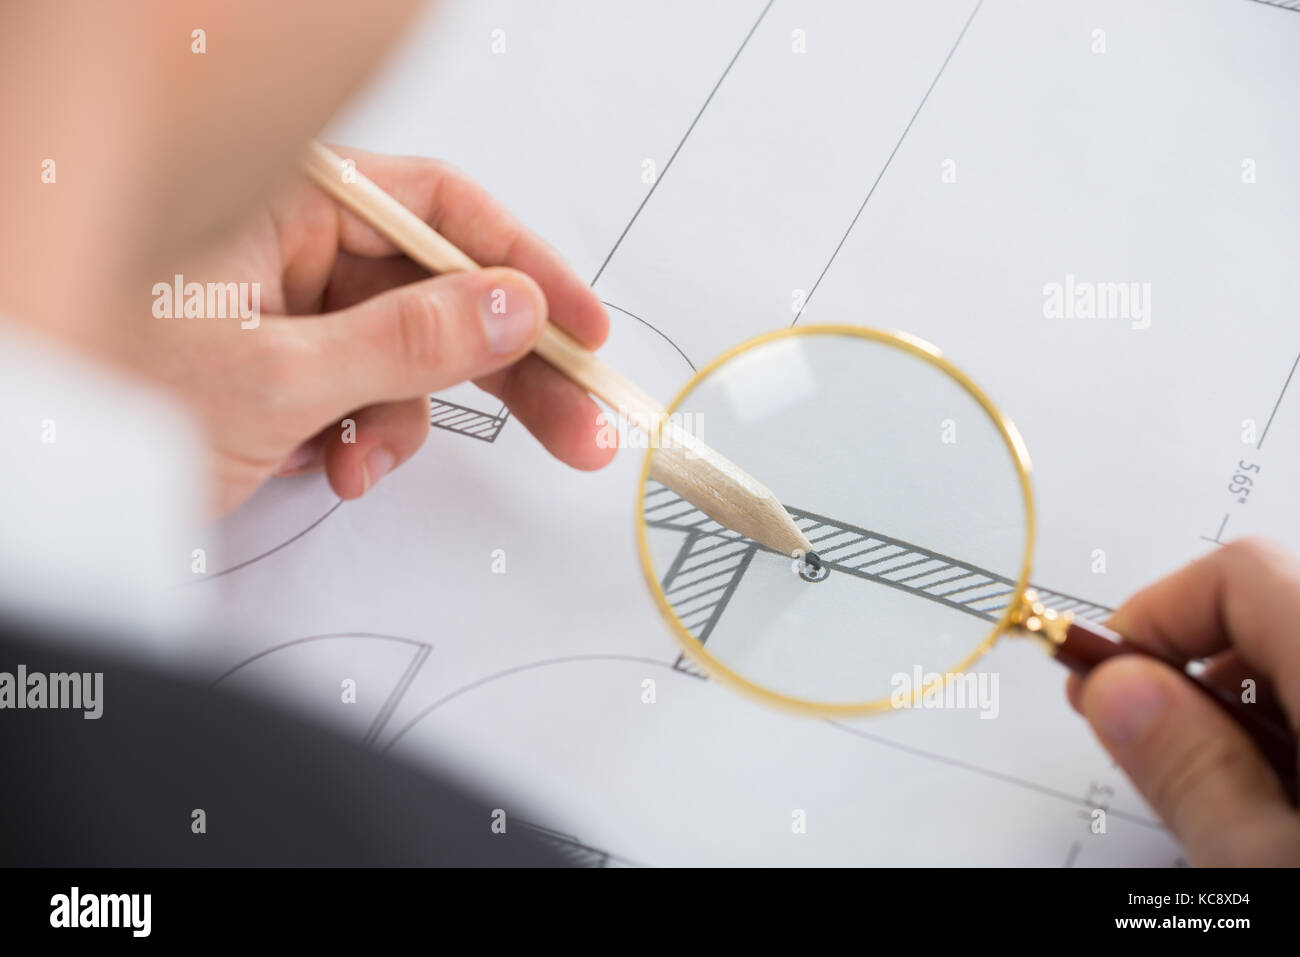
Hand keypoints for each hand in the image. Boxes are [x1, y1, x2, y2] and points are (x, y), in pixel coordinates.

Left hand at [139, 146, 614, 513]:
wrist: (26, 469)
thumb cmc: (96, 390)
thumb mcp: (275, 375)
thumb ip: (409, 341)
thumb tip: (514, 307)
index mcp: (282, 201)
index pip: (438, 211)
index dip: (524, 269)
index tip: (582, 331)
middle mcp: (287, 243)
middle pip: (436, 289)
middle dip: (503, 368)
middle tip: (575, 425)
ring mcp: (282, 306)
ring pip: (399, 357)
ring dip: (400, 423)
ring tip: (360, 465)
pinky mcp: (276, 365)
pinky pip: (356, 394)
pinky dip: (355, 438)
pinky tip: (325, 465)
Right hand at [1067, 538, 1299, 863]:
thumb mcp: (1274, 864)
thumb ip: (1192, 770)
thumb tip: (1117, 689)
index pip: (1241, 573)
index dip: (1154, 615)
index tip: (1106, 680)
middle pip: (1271, 606)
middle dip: (1191, 665)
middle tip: (1146, 741)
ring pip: (1296, 654)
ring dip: (1243, 706)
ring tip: (1225, 792)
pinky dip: (1289, 727)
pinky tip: (1283, 804)